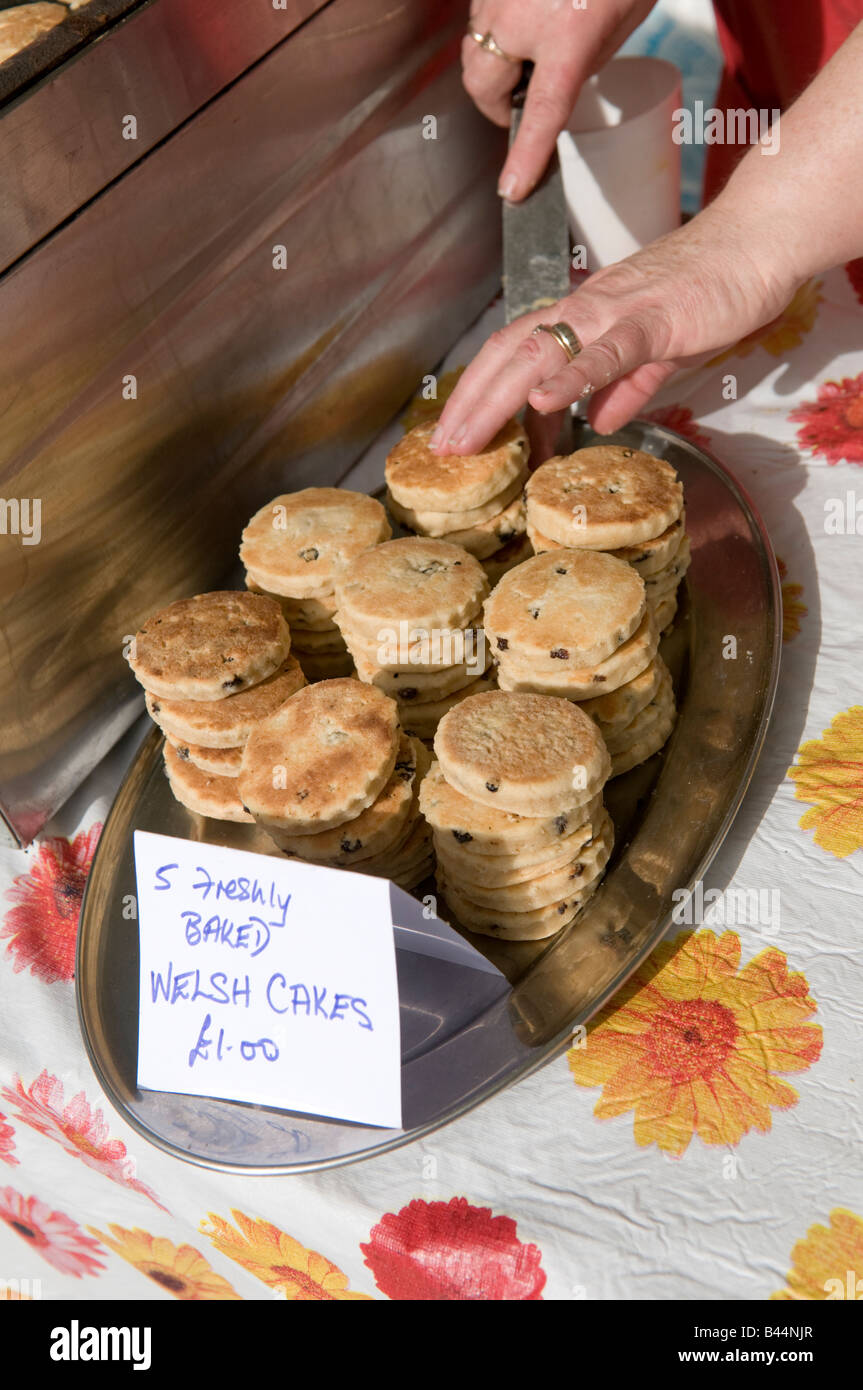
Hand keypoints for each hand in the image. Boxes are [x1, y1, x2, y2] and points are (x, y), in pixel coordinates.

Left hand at [431, 204, 802, 453]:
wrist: (758, 243)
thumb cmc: (712, 290)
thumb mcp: (659, 348)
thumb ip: (626, 384)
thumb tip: (599, 421)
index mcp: (584, 316)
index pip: (513, 352)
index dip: (478, 390)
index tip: (453, 432)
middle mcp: (586, 309)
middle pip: (509, 354)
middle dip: (470, 403)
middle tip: (442, 447)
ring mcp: (616, 312)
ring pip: (542, 353)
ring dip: (498, 398)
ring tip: (468, 436)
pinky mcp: (654, 319)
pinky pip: (606, 351)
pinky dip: (572, 377)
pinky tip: (545, 402)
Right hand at [463, 0, 657, 200]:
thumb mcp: (618, 25)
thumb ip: (580, 61)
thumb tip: (551, 83)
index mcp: (567, 37)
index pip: (539, 114)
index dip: (525, 156)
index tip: (512, 190)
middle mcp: (522, 16)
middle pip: (481, 82)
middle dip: (494, 103)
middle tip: (517, 108)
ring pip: (475, 47)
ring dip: (493, 62)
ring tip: (527, 55)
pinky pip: (481, 13)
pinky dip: (494, 27)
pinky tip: (525, 18)